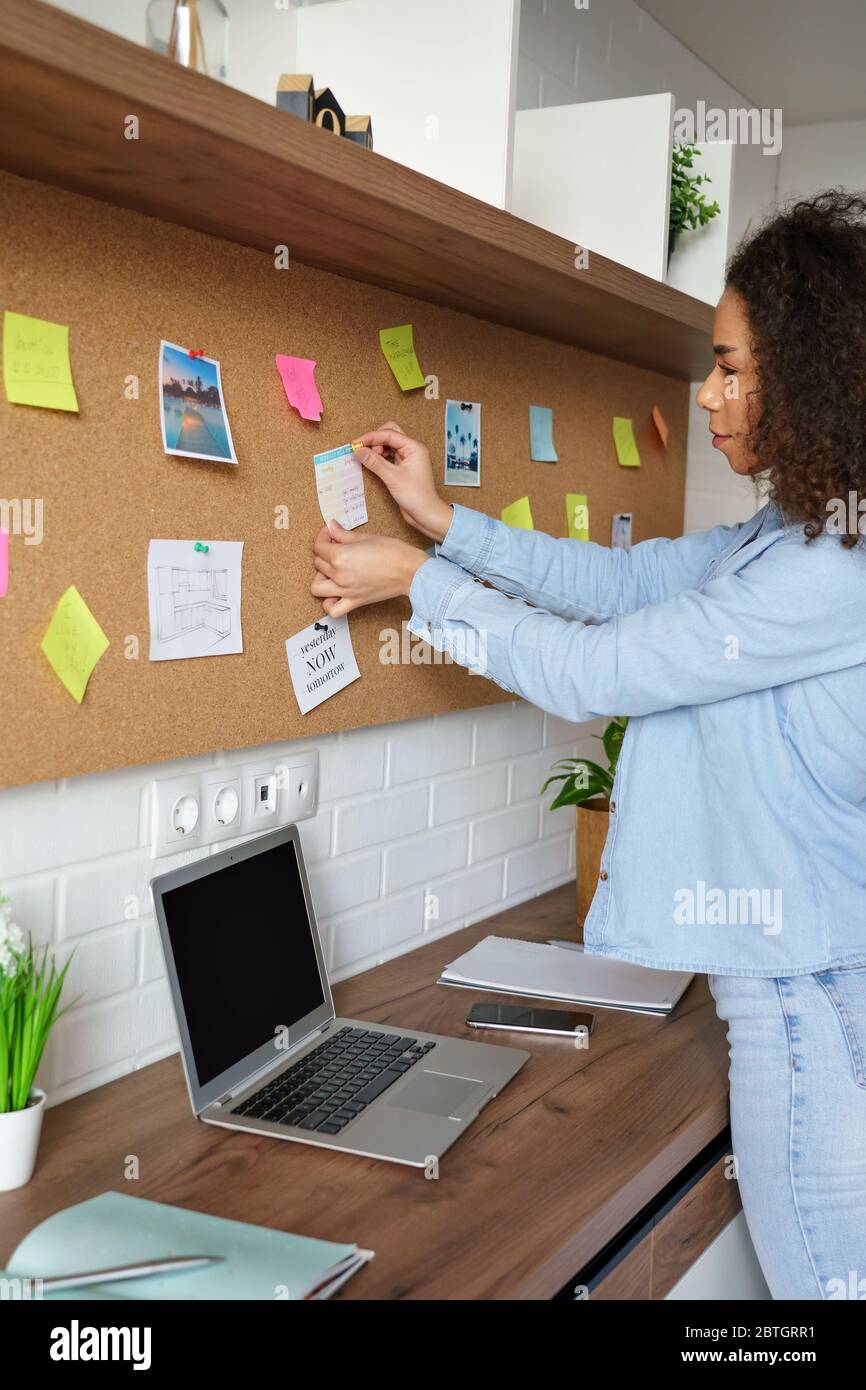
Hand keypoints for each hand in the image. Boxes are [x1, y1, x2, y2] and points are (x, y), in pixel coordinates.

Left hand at [310, 521, 427, 616]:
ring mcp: (345, 590)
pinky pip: (333, 610)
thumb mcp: (366, 537)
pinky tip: (335, 594)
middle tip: (336, 547)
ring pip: (317, 587)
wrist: (409, 571)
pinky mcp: (355, 602)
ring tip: (330, 571)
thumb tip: (332, 527)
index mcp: (340, 556)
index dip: (323, 536)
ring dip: (320, 578)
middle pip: (318, 563)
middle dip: (324, 552)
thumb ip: (344, 534)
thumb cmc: (392, 552)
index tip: (331, 534)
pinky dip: (329, 604)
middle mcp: (339, 575)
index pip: (319, 546)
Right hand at [351, 423, 452, 542]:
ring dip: (376, 449)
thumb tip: (359, 451)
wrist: (426, 513)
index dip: (371, 437)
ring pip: (388, 445)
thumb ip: (375, 462)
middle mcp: (412, 450)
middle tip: (362, 451)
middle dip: (375, 440)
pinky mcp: (402, 467)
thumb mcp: (393, 477)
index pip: (389, 434)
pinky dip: (378, 458)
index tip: (356, 443)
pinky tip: (370, 463)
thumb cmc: (417, 496)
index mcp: (414, 447)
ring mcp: (407, 458)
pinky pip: (388, 456)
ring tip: (365, 459)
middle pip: (389, 434)